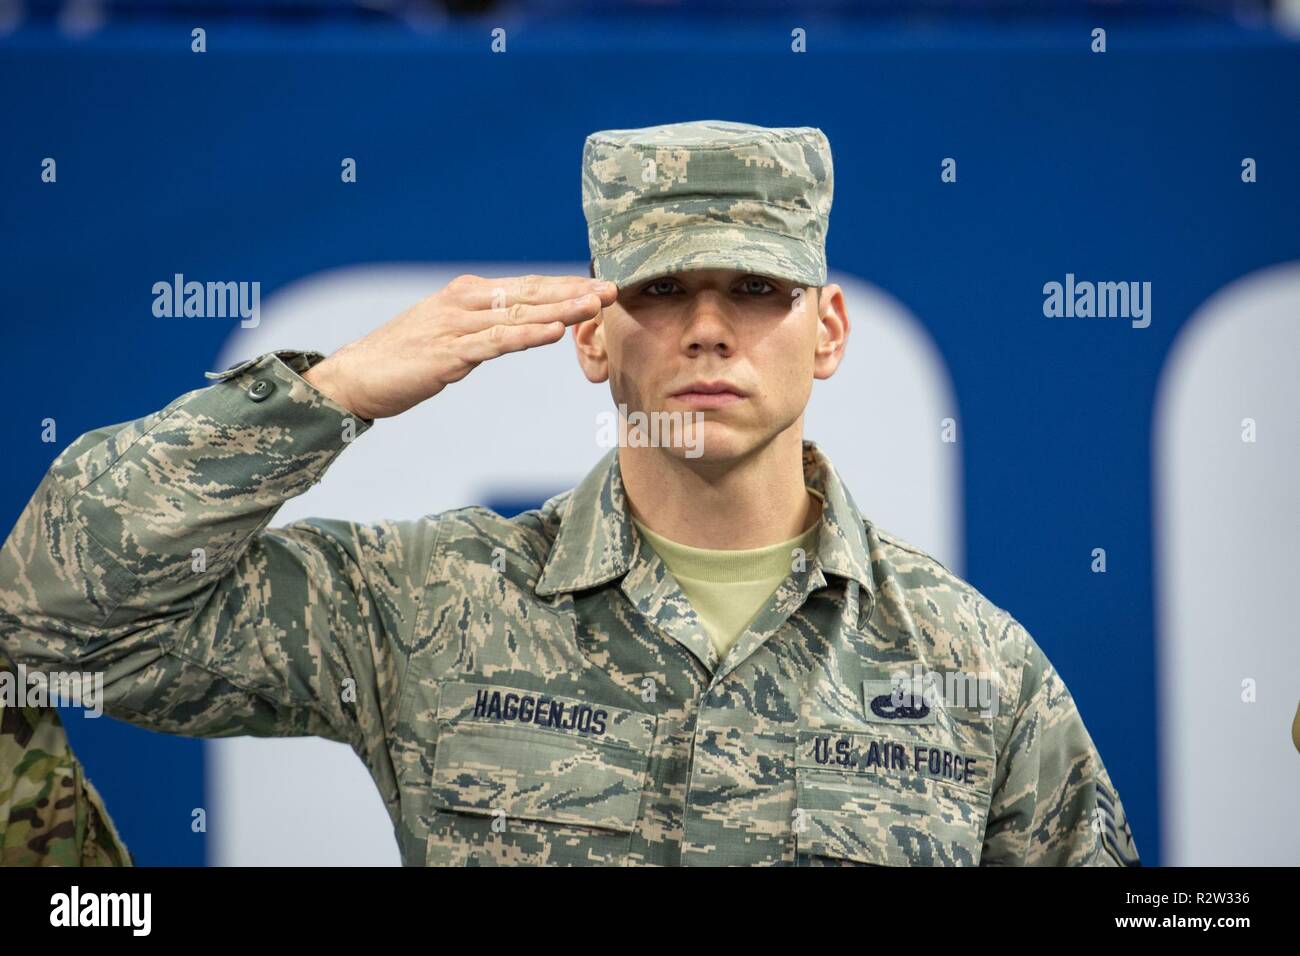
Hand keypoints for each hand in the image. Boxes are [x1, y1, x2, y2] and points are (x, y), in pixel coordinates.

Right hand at [302, 273, 617, 419]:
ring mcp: (457, 325)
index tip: (601, 285)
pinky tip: (553, 331)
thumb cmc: (405, 357)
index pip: (526, 286)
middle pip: (530, 293)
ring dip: (561, 309)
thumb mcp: (451, 334)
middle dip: (574, 291)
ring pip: (519, 314)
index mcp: (468, 293)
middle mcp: (465, 301)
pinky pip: (495, 342)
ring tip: (595, 305)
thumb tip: (521, 326)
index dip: (565, 285)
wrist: (356, 376)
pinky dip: (527, 335)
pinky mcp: (449, 353)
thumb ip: (485, 327)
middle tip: (614, 289)